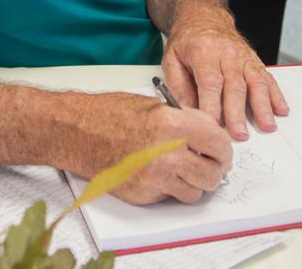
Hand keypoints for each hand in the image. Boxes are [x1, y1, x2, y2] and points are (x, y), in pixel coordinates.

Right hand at [75, 92, 231, 204]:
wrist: (77, 131)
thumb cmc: (110, 114)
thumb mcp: (156, 105)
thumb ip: (187, 120)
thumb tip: (211, 134)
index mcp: (172, 125)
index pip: (218, 143)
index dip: (224, 147)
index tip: (222, 149)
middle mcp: (165, 155)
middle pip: (212, 173)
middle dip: (215, 168)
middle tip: (211, 162)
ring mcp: (153, 178)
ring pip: (195, 192)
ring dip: (196, 182)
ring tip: (187, 168)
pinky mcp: (141, 194)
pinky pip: (170, 196)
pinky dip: (172, 188)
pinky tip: (162, 172)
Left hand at [161, 10, 288, 140]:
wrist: (204, 16)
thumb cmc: (187, 40)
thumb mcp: (171, 58)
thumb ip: (178, 85)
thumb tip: (187, 111)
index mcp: (203, 52)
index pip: (210, 81)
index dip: (212, 105)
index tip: (212, 126)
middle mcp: (227, 54)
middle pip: (235, 85)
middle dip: (238, 112)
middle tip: (240, 134)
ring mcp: (243, 57)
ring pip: (256, 82)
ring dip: (263, 105)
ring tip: (267, 125)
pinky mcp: (254, 61)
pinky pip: (267, 78)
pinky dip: (276, 95)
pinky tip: (281, 110)